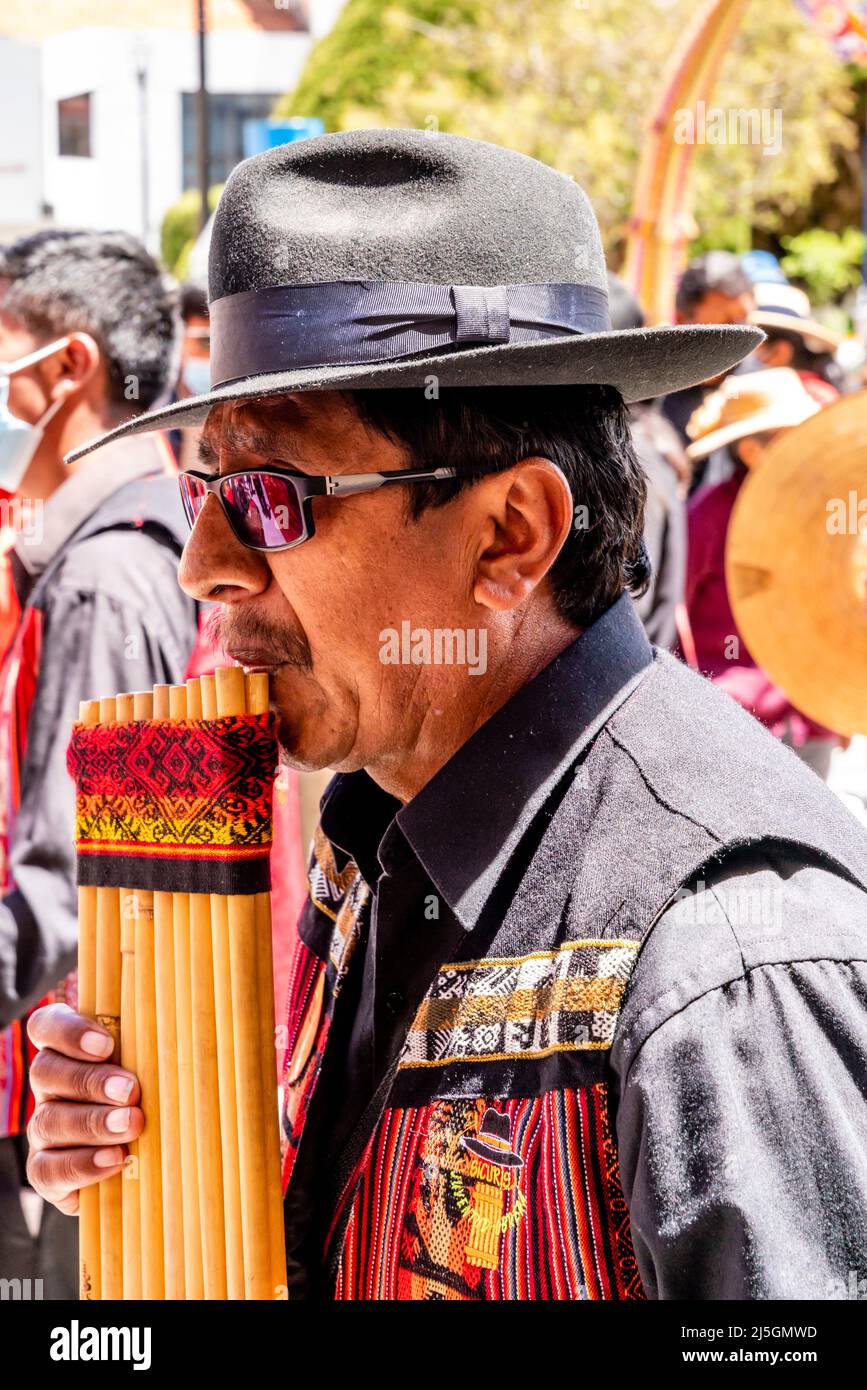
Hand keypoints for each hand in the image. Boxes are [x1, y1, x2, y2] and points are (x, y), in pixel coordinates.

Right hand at [25, 1003, 142, 1214]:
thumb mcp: (158, 1063)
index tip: (106, 1045)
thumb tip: (193, 1024)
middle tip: (131, 1090)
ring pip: (48, 1120)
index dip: (67, 1032)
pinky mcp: (47, 1170)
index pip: (46, 1026)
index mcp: (68, 1048)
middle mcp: (50, 1085)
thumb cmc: (160, 1092)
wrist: (149, 1162)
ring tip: (131, 1125)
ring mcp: (44, 1128)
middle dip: (90, 1080)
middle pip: (45, 1071)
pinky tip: (114, 1158)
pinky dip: (81, 1164)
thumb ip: (160, 1042)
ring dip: (91, 1122)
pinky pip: (47, 1169)